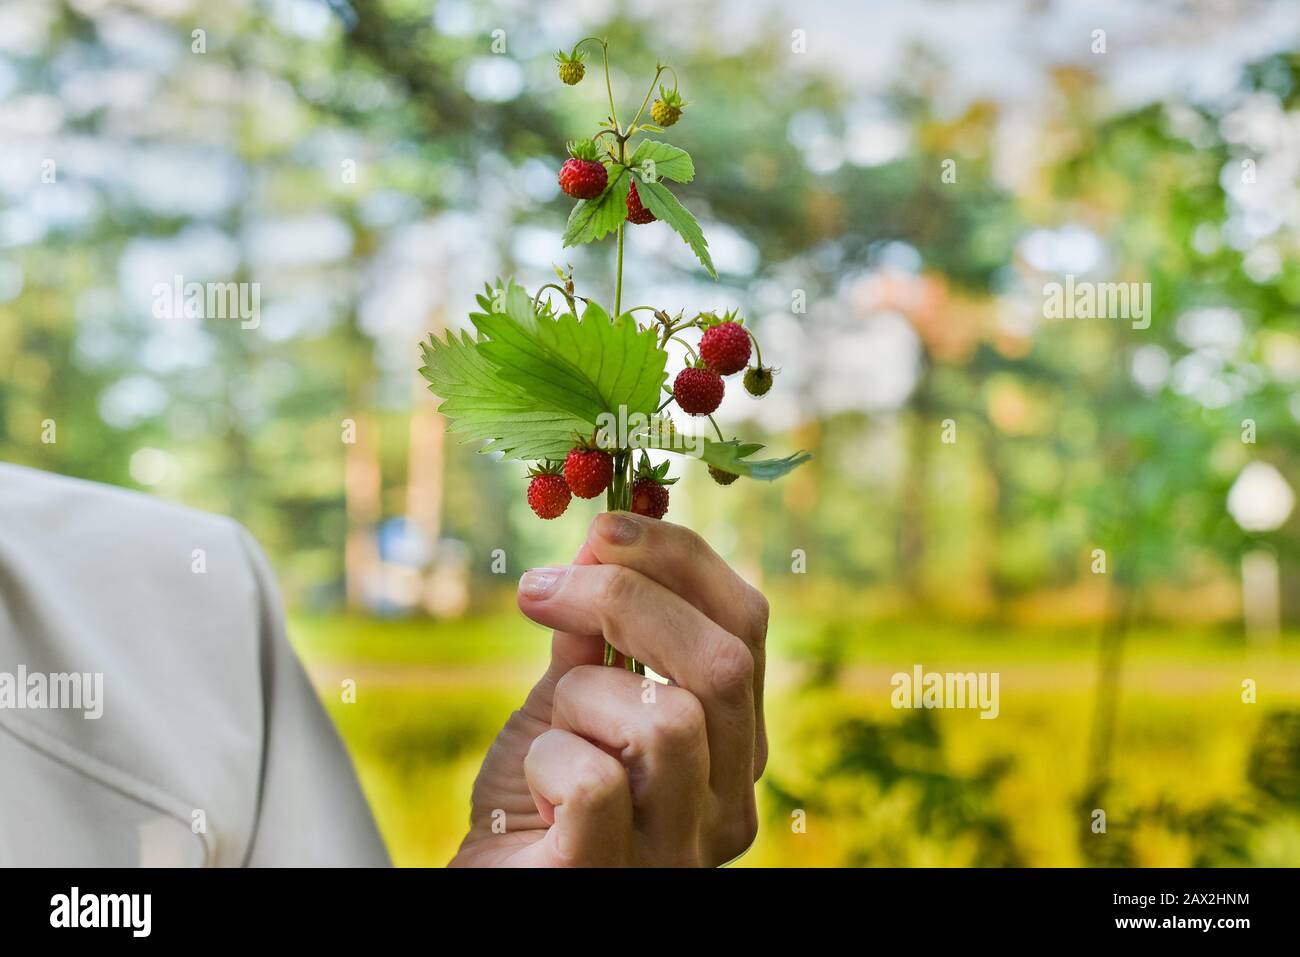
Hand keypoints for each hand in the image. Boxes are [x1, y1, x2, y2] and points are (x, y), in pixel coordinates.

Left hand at [450, 511, 768, 866]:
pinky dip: (546, 762)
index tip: (603, 528)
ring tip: (551, 732)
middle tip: (544, 589)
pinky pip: (596, 783)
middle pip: (722, 659)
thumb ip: (598, 635)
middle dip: (625, 600)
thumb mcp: (569, 702)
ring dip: (579, 700)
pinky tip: (535, 793)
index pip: (747, 623)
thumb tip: (603, 540)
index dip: (678, 558)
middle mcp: (728, 800)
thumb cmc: (532, 803)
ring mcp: (681, 848)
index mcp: (732, 743)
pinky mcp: (616, 876)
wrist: (493, 892)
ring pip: (667, 720)